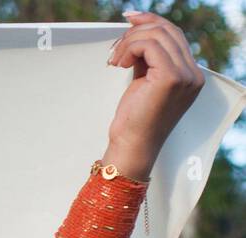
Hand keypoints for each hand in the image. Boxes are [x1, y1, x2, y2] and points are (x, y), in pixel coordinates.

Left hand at [105, 11, 204, 176]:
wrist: (131, 147)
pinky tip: (118, 64)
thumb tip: (137, 32)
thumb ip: (147, 59)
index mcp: (190, 74)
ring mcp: (185, 75)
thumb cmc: (133, 121)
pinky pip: (149, 45)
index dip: (151, 22)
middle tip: (115, 48)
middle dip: (137, 31)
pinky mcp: (171, 78)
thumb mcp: (143, 83)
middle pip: (167, 31)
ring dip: (129, 42)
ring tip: (114, 60)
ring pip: (157, 35)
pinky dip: (129, 48)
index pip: (174, 35)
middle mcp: (193, 74)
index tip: (129, 20)